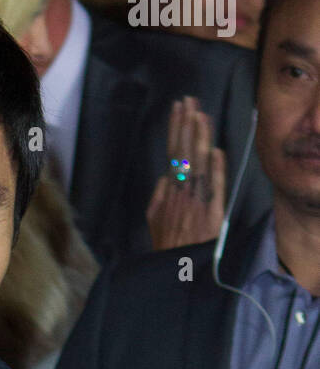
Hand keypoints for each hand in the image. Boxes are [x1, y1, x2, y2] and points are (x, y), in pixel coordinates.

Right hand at [146, 96, 226, 250]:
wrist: (177, 267)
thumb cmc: (166, 245)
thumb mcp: (153, 221)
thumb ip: (158, 197)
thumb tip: (164, 177)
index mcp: (167, 190)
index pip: (172, 151)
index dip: (176, 128)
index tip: (178, 108)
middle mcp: (181, 191)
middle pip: (184, 151)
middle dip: (187, 124)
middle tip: (190, 101)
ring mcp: (197, 199)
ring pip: (199, 163)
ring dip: (201, 138)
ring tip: (202, 115)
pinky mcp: (212, 211)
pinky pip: (214, 187)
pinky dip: (215, 169)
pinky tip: (215, 151)